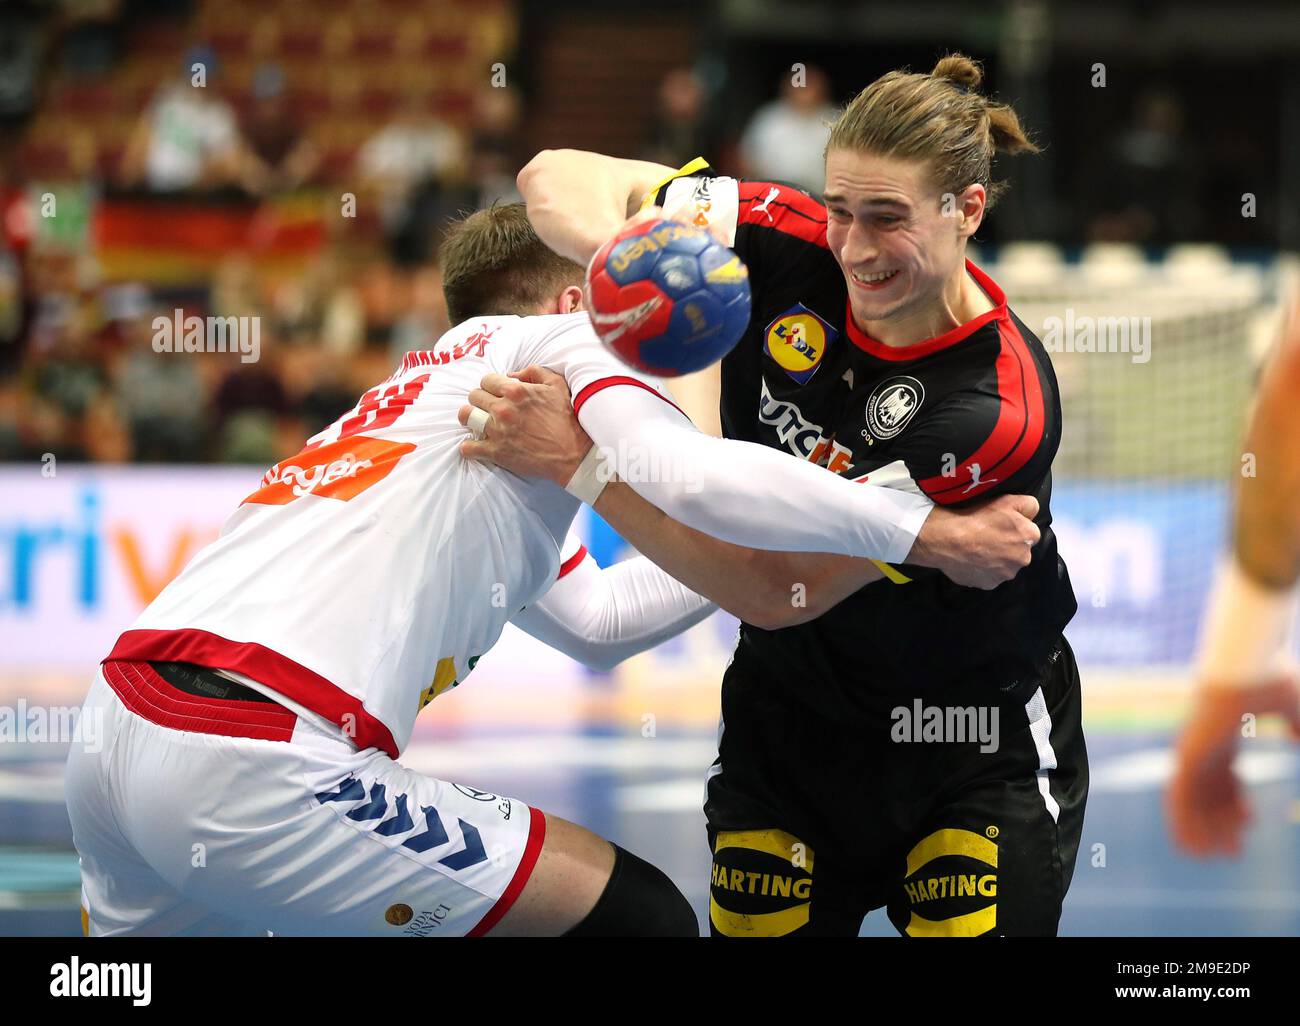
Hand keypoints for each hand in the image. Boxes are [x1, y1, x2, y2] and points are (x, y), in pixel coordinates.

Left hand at [459, 365, 590, 485]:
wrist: (574, 453)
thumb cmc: (568, 418)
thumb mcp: (557, 385)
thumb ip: (534, 372)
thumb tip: (513, 374)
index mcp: (516, 390)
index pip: (487, 380)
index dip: (491, 385)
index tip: (495, 393)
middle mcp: (503, 408)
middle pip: (474, 396)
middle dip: (480, 400)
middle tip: (488, 407)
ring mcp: (498, 431)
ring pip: (466, 416)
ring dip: (469, 417)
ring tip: (476, 421)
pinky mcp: (496, 452)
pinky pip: (469, 448)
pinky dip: (468, 447)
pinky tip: (473, 446)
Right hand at [909, 494, 1040, 588]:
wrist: (945, 539)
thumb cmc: (975, 516)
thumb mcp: (1006, 499)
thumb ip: (1028, 505)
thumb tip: (1031, 513)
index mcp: (1029, 536)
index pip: (1029, 532)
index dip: (1013, 527)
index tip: (998, 524)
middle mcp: (1023, 558)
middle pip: (1018, 551)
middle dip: (1007, 545)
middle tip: (986, 536)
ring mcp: (1005, 574)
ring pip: (1004, 565)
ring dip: (995, 559)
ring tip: (976, 548)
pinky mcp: (988, 585)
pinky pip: (989, 576)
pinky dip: (982, 569)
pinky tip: (970, 559)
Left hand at [1167, 675, 1299, 856]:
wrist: (1250, 669)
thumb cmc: (1270, 680)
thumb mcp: (1291, 708)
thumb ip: (1296, 726)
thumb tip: (1297, 738)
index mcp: (1223, 735)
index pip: (1224, 776)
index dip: (1236, 802)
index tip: (1252, 823)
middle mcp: (1203, 744)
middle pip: (1208, 793)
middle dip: (1221, 824)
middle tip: (1234, 852)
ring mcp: (1192, 750)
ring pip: (1191, 800)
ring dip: (1202, 830)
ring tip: (1217, 858)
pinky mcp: (1186, 755)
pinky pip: (1178, 796)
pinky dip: (1182, 822)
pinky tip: (1191, 846)